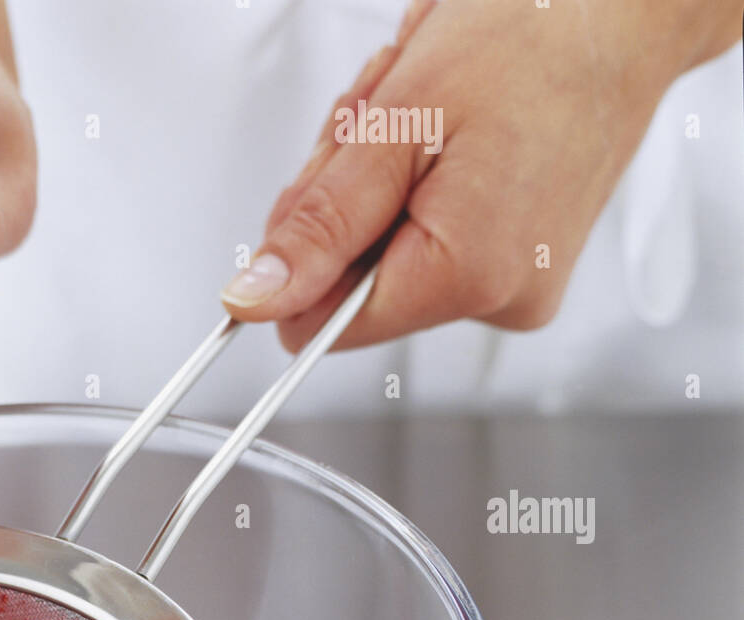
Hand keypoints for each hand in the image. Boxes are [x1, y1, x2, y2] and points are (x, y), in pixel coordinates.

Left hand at [221, 0, 737, 351]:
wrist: (627, 5)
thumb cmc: (535, 37)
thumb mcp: (395, 125)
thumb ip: (320, 225)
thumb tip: (255, 299)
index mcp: (468, 275)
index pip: (324, 324)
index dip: (304, 254)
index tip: (323, 182)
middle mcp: (501, 298)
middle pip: (354, 287)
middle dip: (347, 200)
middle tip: (387, 123)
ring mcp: (517, 284)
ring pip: (387, 255)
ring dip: (382, 180)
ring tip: (433, 116)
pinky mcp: (523, 262)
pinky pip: (431, 239)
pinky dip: (421, 183)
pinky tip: (455, 135)